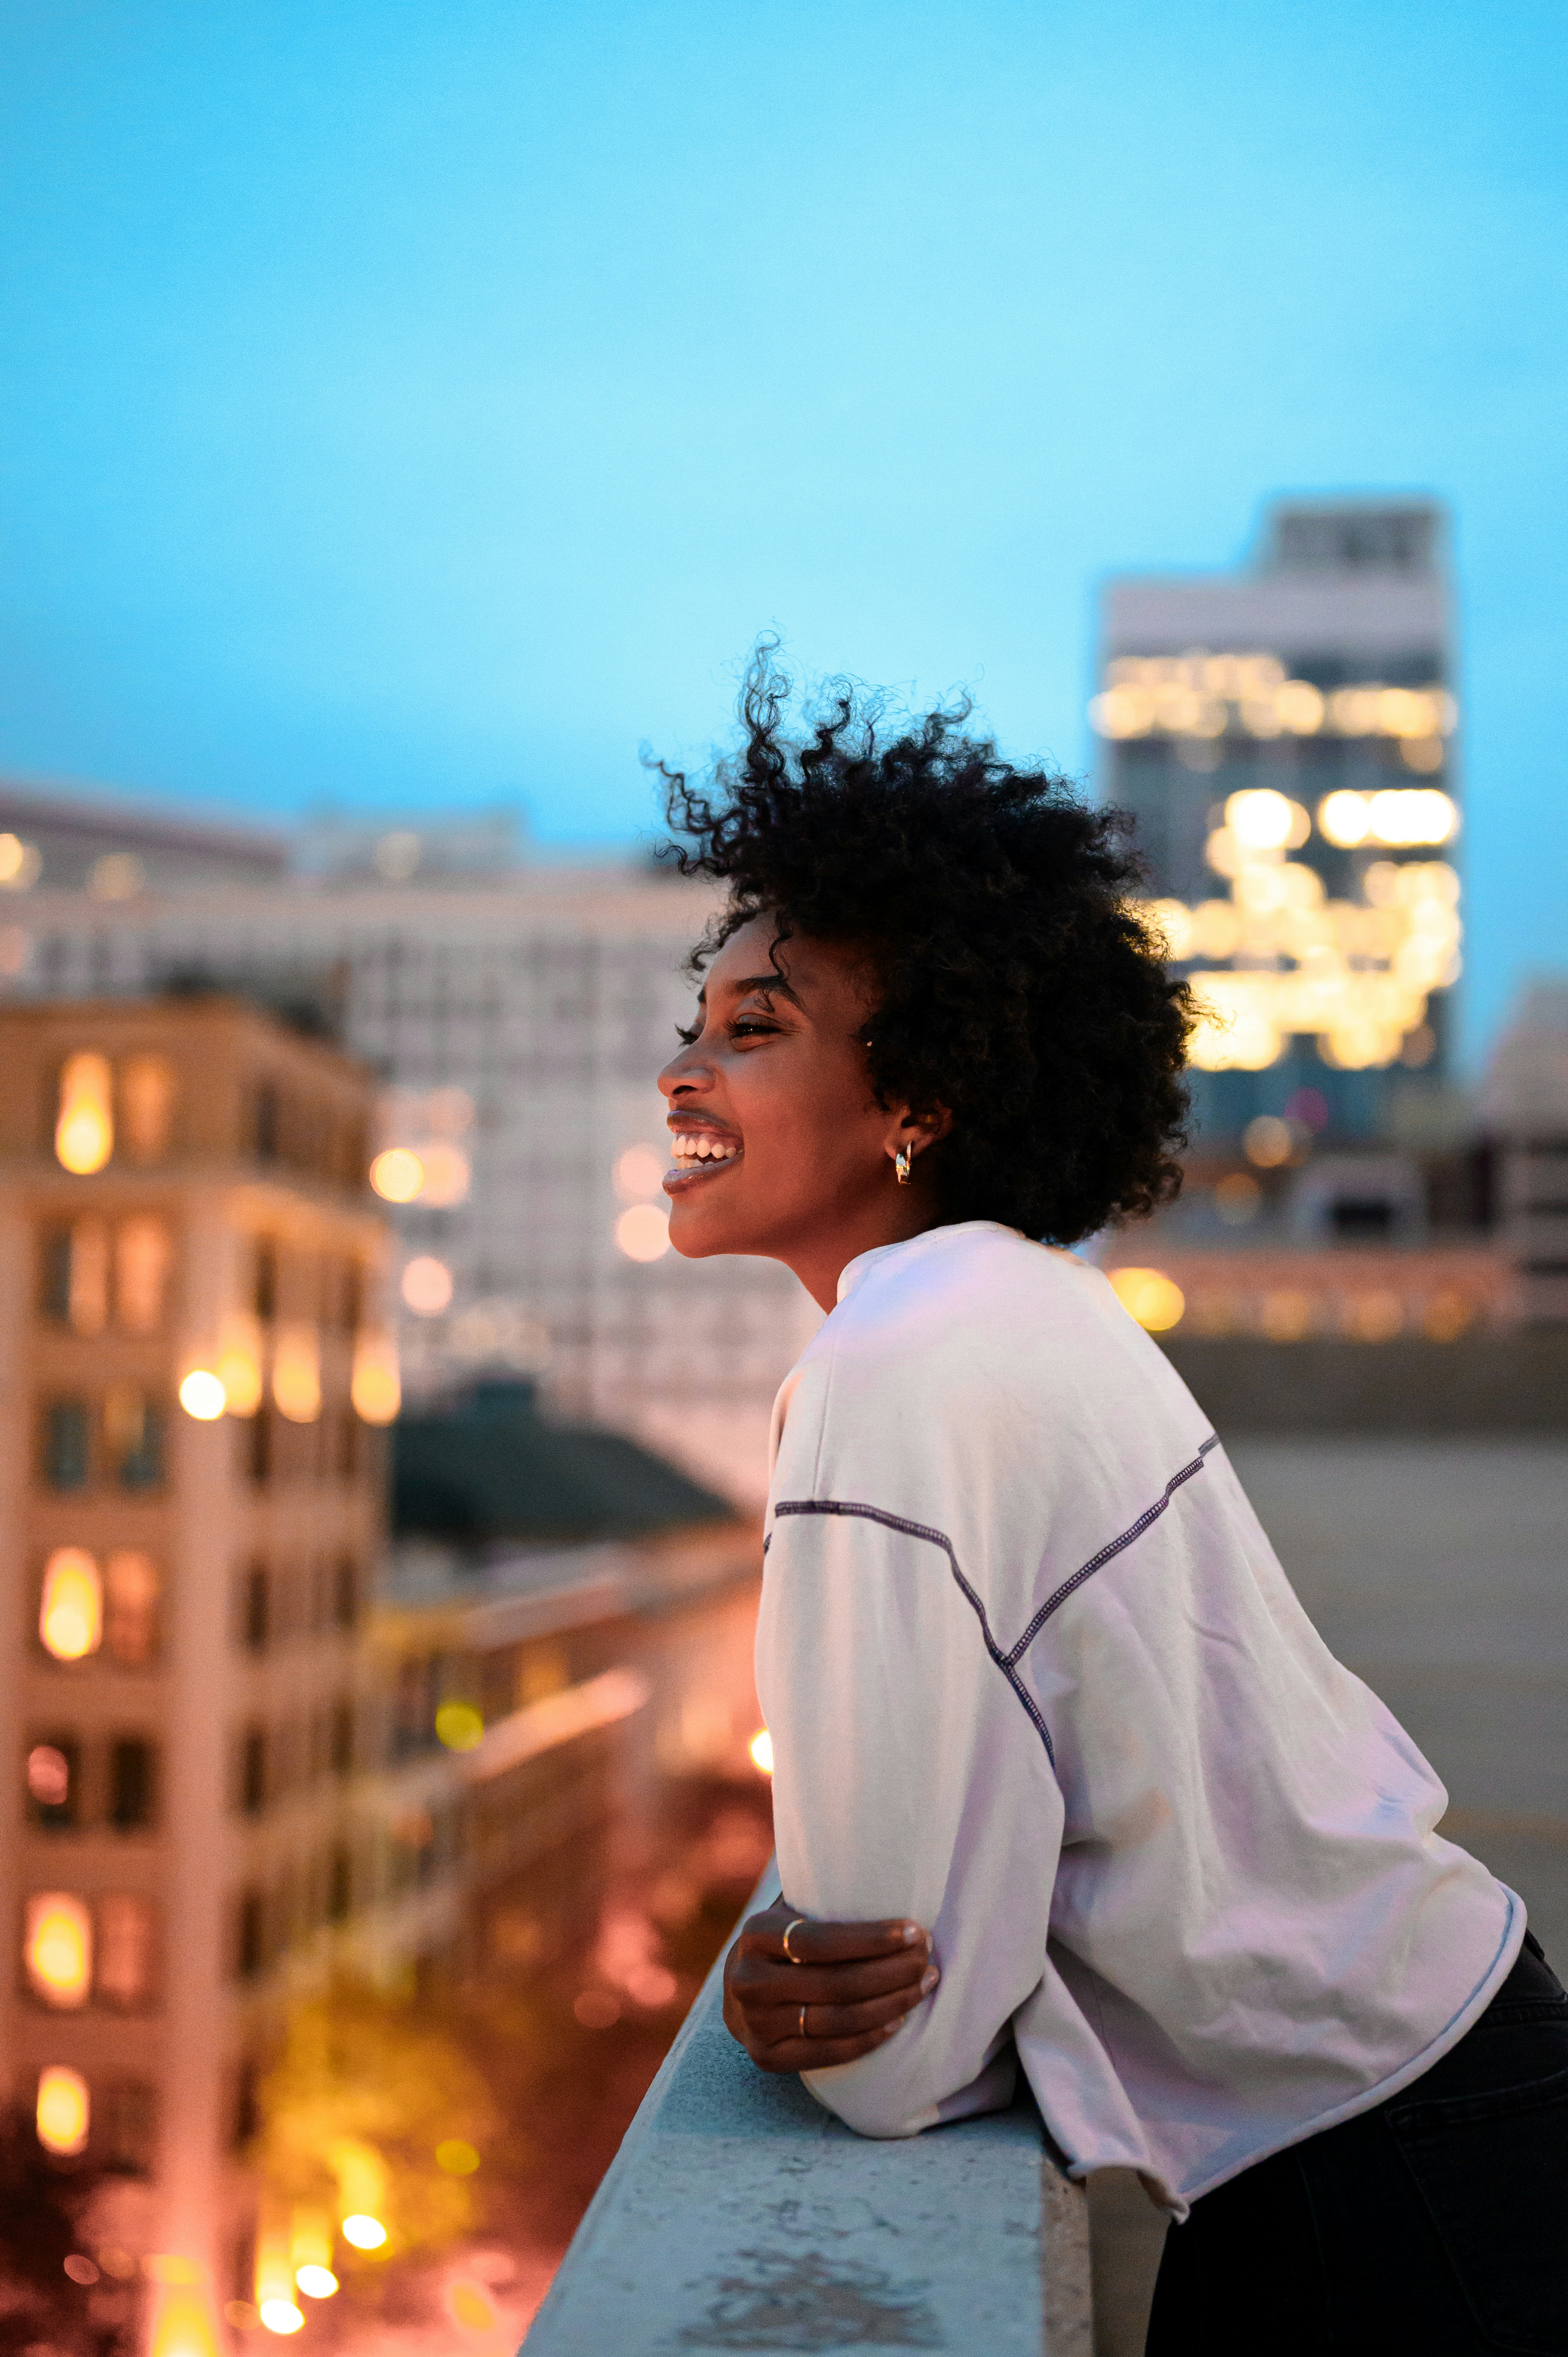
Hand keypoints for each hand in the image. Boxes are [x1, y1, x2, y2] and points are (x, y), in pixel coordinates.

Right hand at [722, 1895, 938, 2073]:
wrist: (740, 1994)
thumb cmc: (785, 1940)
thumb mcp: (791, 1910)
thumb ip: (822, 1888)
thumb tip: (883, 1846)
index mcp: (755, 1934)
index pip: (820, 1941)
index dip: (872, 1940)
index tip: (915, 1932)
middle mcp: (747, 1981)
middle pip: (835, 1983)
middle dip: (892, 1972)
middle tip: (928, 1959)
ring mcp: (754, 2024)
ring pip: (836, 2019)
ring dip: (890, 2004)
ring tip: (924, 1985)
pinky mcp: (766, 2058)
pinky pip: (827, 2053)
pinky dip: (868, 2038)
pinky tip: (899, 2021)